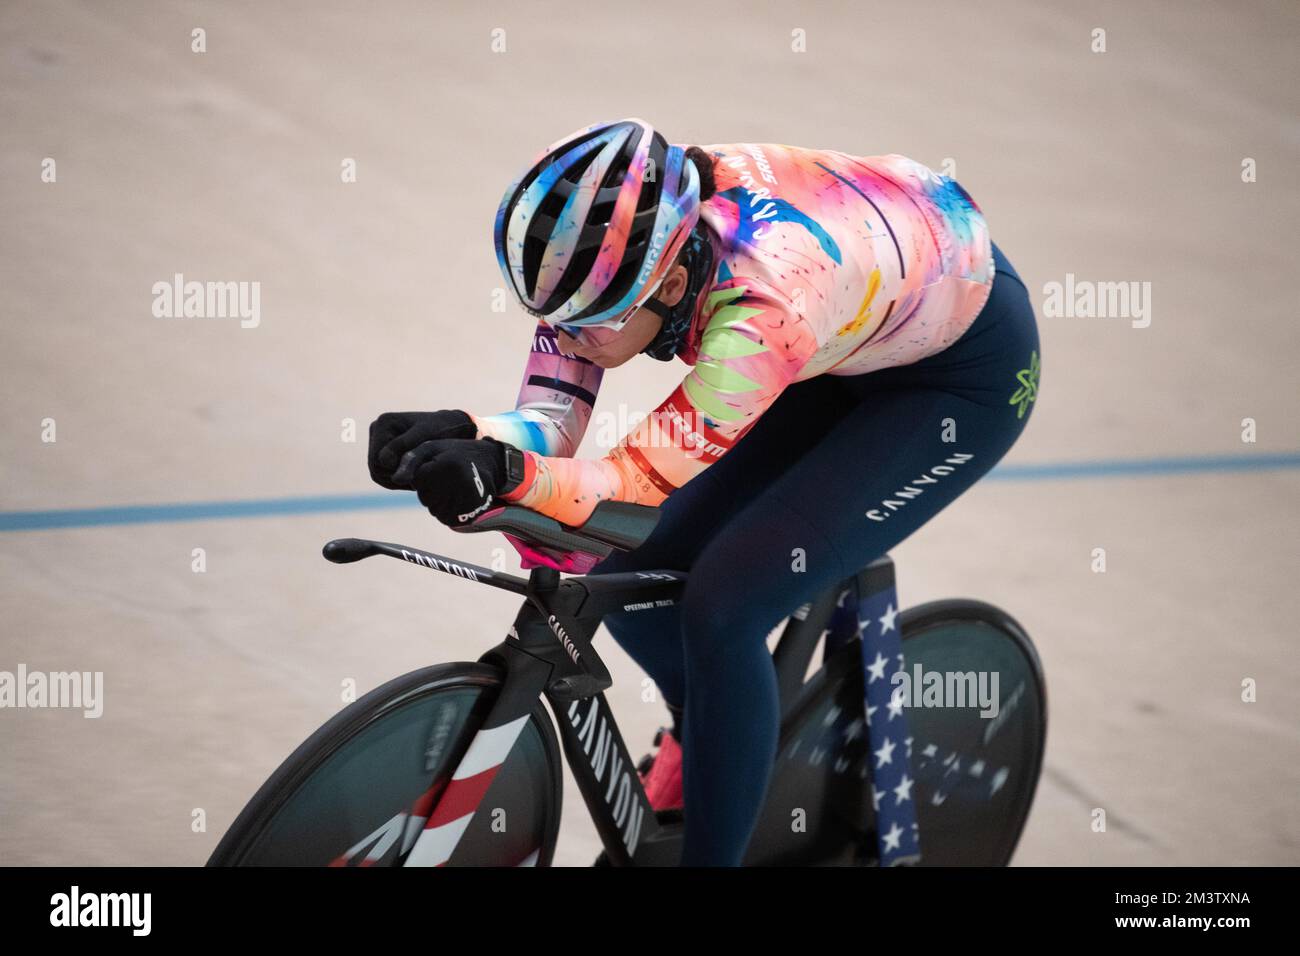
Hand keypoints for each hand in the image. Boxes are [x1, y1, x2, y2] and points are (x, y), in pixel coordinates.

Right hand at [368, 410, 475, 489]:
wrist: (451, 430)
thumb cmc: (442, 431)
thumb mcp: (425, 436)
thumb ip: (404, 446)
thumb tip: (383, 461)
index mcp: (384, 423)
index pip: (378, 459)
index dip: (396, 469)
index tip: (419, 468)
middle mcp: (376, 430)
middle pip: (376, 467)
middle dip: (397, 474)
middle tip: (420, 474)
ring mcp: (378, 441)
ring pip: (378, 474)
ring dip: (398, 478)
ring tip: (419, 475)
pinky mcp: (383, 452)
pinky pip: (382, 476)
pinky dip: (398, 478)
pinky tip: (415, 476)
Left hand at [396, 438, 521, 526]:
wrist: (491, 466)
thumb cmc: (457, 454)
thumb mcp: (433, 447)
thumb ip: (410, 460)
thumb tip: (395, 479)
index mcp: (448, 466)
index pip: (417, 477)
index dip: (424, 470)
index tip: (440, 463)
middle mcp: (457, 486)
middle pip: (423, 493)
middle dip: (429, 484)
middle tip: (448, 474)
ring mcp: (462, 502)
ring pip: (431, 504)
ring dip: (437, 496)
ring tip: (453, 484)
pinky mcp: (465, 515)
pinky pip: (441, 514)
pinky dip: (444, 506)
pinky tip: (457, 495)